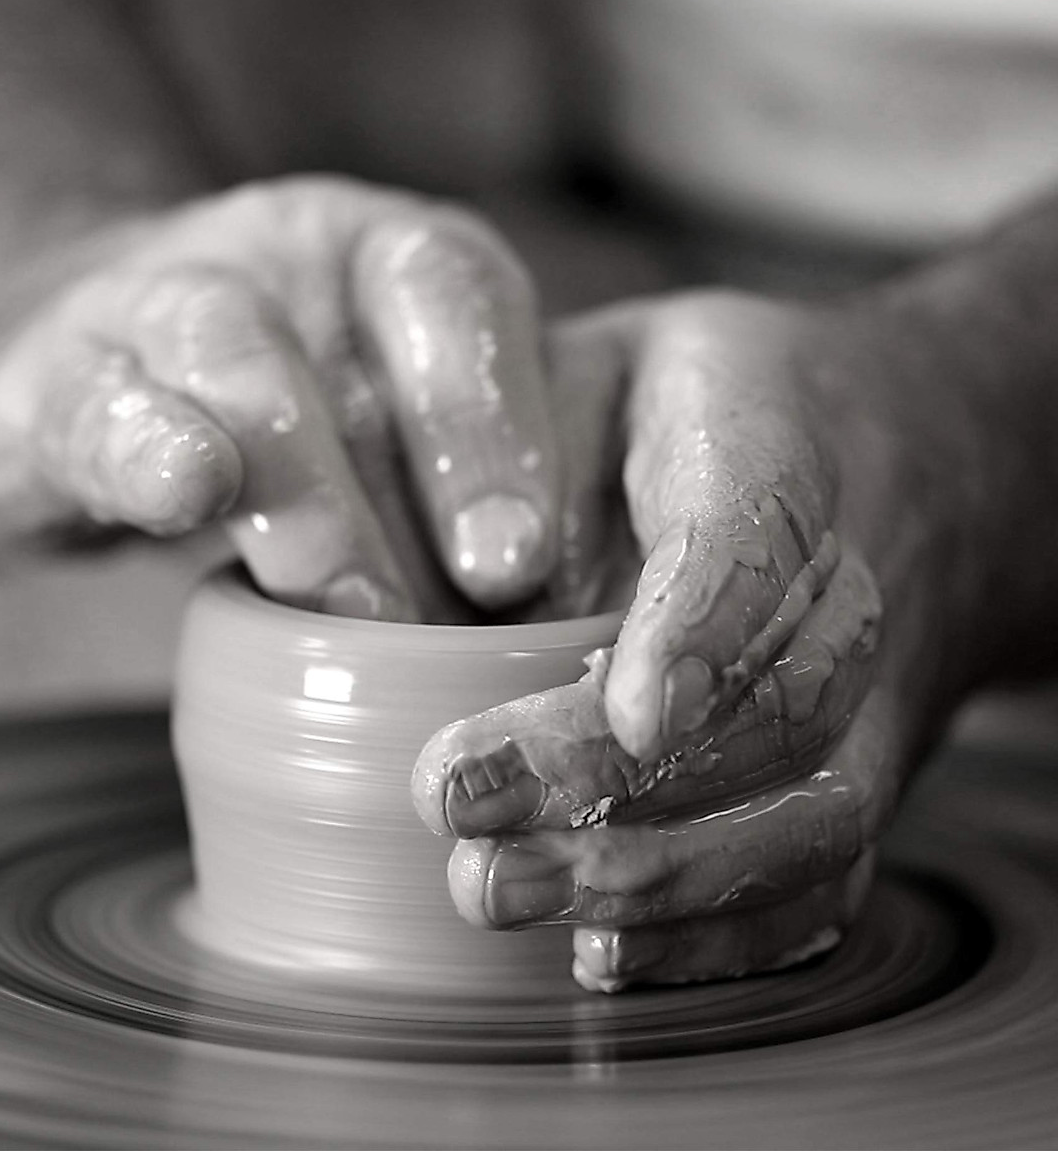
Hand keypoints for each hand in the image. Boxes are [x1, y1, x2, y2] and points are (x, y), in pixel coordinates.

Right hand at [0, 177, 561, 619]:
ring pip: (241, 352)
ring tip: (344, 600)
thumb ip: (454, 509)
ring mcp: (167, 292)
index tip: (528, 563)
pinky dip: (146, 447)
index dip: (509, 426)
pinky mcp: (52, 369)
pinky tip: (182, 488)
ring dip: (307, 485)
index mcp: (398, 265)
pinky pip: (101, 405)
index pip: (475, 299)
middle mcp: (298, 252)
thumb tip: (539, 642)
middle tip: (488, 585)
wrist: (65, 348)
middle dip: (455, 446)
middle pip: (396, 309)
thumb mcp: (381, 441)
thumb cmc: (279, 422)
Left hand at [415, 290, 985, 989]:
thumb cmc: (681, 406)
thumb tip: (442, 569)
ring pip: (816, 811)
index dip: (704, 624)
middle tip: (462, 807)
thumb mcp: (585, 366)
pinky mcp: (850, 771)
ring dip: (663, 874)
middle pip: (781, 703)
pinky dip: (723, 935)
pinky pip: (824, 875)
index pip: (760, 534)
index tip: (628, 707)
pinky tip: (603, 953)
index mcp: (770, 442)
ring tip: (503, 893)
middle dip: (620, 776)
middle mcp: (846, 583)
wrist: (877, 451)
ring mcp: (868, 694)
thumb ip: (506, 434)